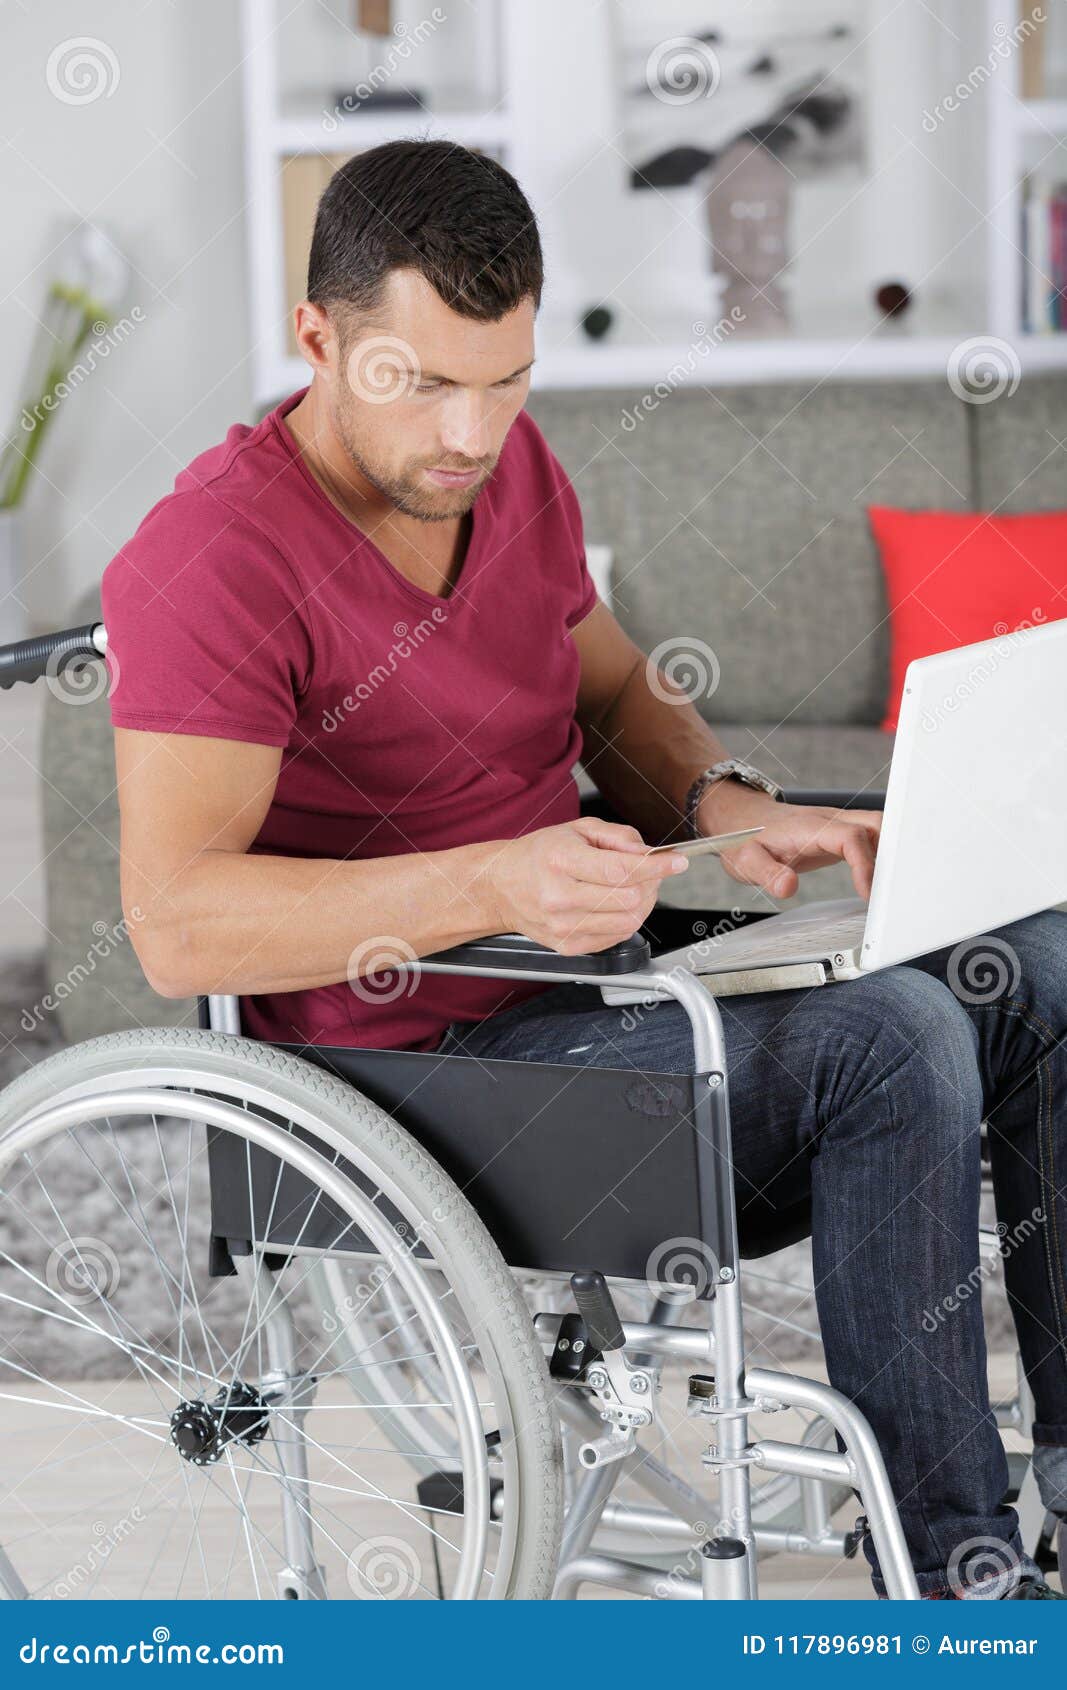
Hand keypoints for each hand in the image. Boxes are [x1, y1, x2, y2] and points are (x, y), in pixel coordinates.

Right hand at [486, 817, 688, 954]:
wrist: (502, 887)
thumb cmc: (540, 855)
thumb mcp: (577, 828)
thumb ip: (618, 836)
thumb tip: (648, 853)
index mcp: (560, 860)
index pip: (620, 870)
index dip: (656, 866)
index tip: (677, 862)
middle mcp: (559, 896)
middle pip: (629, 899)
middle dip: (650, 883)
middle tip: (648, 871)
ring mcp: (563, 926)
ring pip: (628, 921)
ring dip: (642, 903)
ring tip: (631, 888)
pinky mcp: (568, 946)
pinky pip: (617, 937)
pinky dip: (626, 920)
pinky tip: (615, 905)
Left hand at [707, 800, 882, 900]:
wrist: (739, 818)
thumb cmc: (743, 838)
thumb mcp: (745, 860)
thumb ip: (766, 873)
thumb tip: (788, 887)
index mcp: (810, 826)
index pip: (851, 837)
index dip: (865, 864)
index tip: (868, 892)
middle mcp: (829, 820)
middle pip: (876, 825)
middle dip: (892, 854)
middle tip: (894, 890)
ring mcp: (837, 825)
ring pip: (878, 828)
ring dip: (891, 853)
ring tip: (893, 887)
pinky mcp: (839, 833)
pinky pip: (870, 837)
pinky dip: (882, 855)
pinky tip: (881, 878)